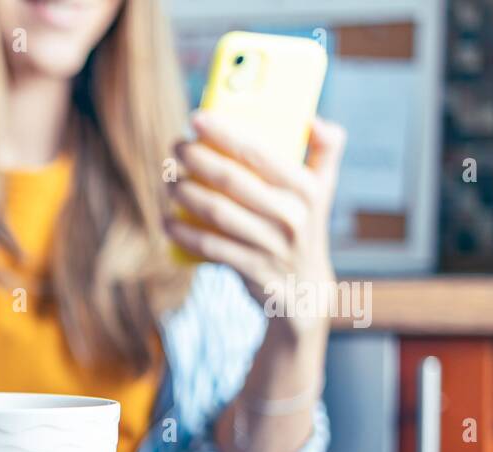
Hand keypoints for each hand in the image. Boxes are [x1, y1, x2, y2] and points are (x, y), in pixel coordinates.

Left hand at [165, 112, 346, 333]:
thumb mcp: (324, 190)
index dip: (225, 133)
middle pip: (232, 180)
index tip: (196, 119)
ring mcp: (271, 245)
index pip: (260, 153)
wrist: (305, 291)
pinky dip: (184, 234)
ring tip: (168, 181)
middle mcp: (292, 215)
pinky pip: (210, 247)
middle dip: (197, 159)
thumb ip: (326, 150)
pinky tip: (167, 221)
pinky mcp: (251, 269)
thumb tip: (313, 118)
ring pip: (217, 212)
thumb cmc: (305, 227)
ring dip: (185, 193)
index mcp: (307, 188)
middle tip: (176, 147)